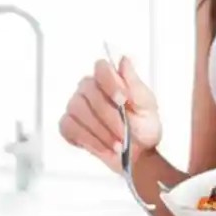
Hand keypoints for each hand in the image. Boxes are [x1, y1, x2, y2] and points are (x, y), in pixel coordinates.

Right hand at [57, 54, 161, 173]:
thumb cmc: (144, 127)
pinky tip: (102, 146)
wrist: (138, 155)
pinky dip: (88, 140)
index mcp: (110, 80)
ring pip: (78, 111)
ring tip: (117, 144)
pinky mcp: (68, 125)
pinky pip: (69, 127)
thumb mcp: (147, 106)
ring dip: (100, 131)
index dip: (110, 84)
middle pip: (90, 93)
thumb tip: (125, 60)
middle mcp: (89, 89)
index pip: (101, 68)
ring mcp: (76, 107)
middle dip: (109, 117)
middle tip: (124, 133)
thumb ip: (134, 84)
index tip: (122, 100)